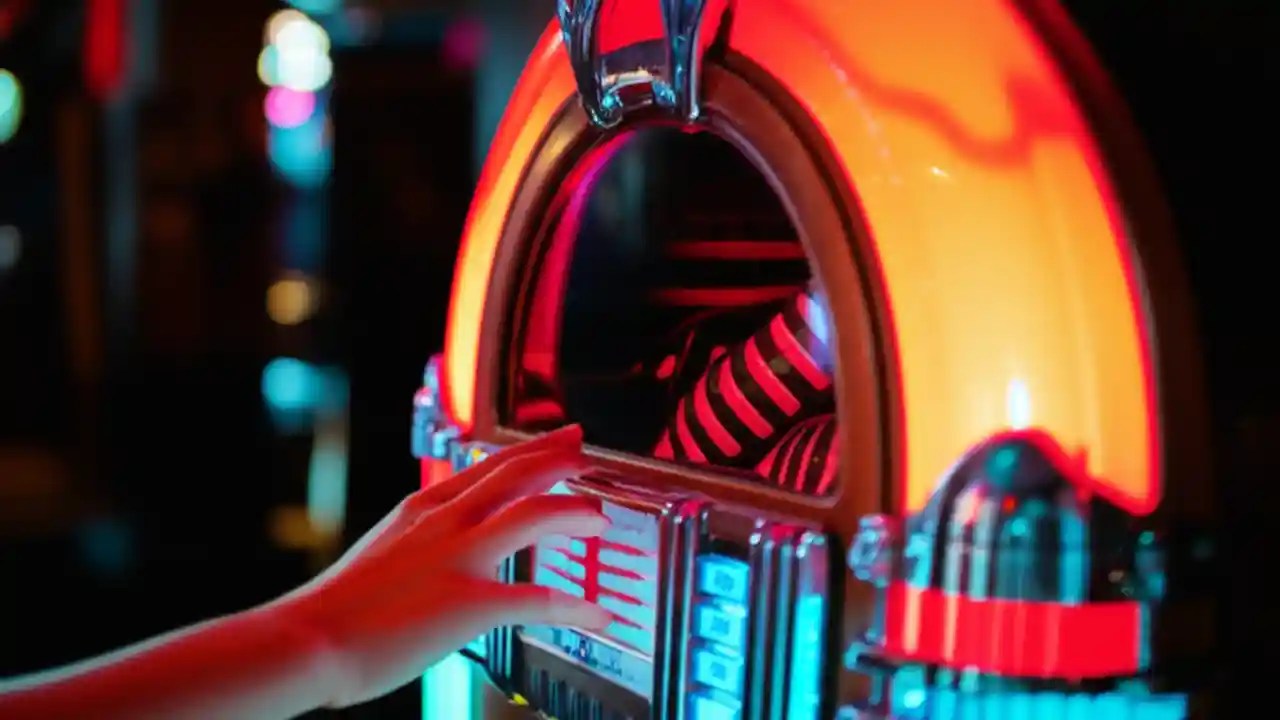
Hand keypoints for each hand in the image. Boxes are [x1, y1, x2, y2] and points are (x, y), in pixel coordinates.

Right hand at [280, 425, 611, 708]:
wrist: (306, 641)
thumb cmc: (333, 612)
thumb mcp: (379, 555)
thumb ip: (413, 545)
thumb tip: (431, 553)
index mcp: (421, 509)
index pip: (485, 467)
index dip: (527, 452)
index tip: (553, 441)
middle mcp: (444, 523)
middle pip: (514, 474)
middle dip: (557, 459)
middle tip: (586, 451)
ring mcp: (458, 558)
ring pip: (533, 515)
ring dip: (574, 512)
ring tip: (600, 517)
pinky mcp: (469, 601)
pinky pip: (536, 599)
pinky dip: (573, 606)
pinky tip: (595, 611)